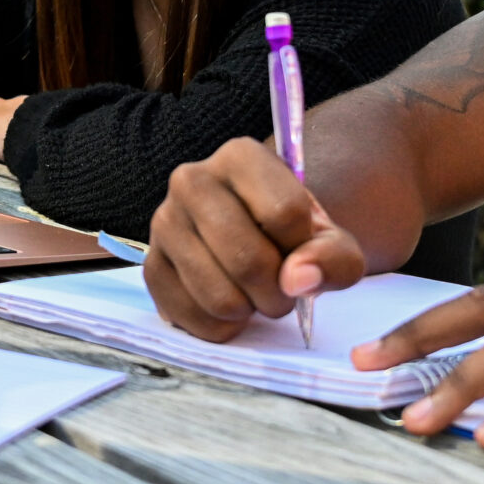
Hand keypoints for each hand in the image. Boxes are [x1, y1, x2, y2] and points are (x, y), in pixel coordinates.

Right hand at [145, 136, 368, 341]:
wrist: (252, 245)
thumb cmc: (291, 237)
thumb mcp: (330, 241)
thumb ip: (332, 257)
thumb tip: (296, 280)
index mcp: (241, 156)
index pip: (285, 213)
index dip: (304, 250)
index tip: (301, 253)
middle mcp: (192, 179)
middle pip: (248, 259)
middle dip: (277, 294)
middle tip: (281, 292)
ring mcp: (163, 222)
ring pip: (218, 295)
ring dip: (248, 312)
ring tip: (253, 295)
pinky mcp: (151, 264)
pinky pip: (191, 315)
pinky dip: (219, 327)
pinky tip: (228, 307)